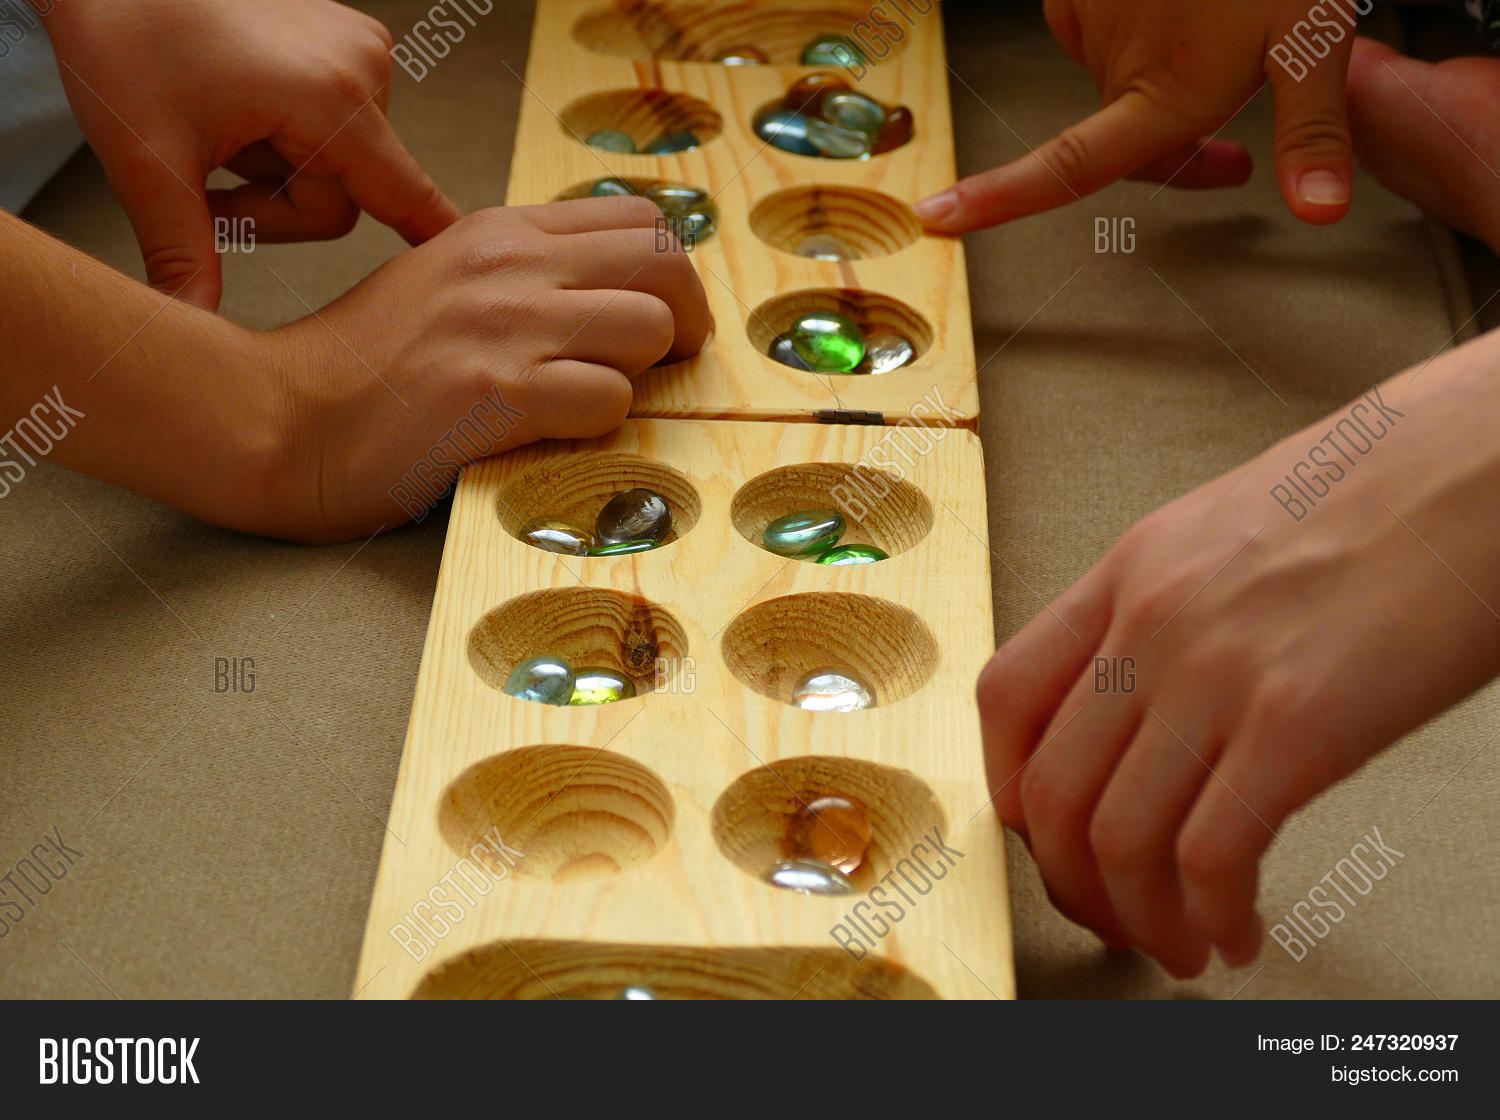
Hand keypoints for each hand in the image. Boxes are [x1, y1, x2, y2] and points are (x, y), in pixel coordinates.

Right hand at [5, 198, 708, 542]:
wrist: (278, 418)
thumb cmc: (357, 368)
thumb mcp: (441, 283)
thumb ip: (521, 275)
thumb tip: (606, 295)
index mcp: (499, 232)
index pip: (636, 219)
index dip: (669, 273)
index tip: (664, 316)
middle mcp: (509, 265)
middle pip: (664, 262)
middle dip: (685, 321)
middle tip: (668, 366)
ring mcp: (503, 325)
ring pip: (649, 329)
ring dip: (640, 376)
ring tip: (594, 401)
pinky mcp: (495, 392)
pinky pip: (608, 400)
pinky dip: (600, 427)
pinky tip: (556, 434)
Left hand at [43, 0, 459, 308]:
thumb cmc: (122, 27)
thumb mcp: (146, 158)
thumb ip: (181, 250)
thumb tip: (189, 323)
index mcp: (331, 99)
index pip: (406, 197)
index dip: (438, 244)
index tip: (483, 278)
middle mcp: (362, 68)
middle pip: (344, 197)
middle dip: (274, 206)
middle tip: (206, 183)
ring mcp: (355, 50)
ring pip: (337, 165)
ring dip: (276, 170)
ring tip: (217, 131)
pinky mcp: (342, 42)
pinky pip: (333, 124)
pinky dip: (284, 133)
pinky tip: (237, 106)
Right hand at [918, 0, 1356, 231]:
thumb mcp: (1311, 43)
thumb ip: (1313, 132)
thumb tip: (1318, 212)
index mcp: (1159, 92)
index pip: (1065, 165)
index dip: (997, 198)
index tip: (934, 219)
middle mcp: (1112, 63)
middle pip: (1119, 141)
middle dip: (1171, 152)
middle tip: (1235, 160)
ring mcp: (1088, 22)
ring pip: (1113, 91)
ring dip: (1153, 91)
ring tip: (1208, 56)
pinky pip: (1100, 42)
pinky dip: (1134, 45)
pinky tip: (1175, 20)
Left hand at [977, 334, 1499, 975]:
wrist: (1485, 458)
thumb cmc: (1385, 487)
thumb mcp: (1229, 530)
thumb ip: (1168, 611)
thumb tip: (1143, 704)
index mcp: (1130, 570)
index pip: (1006, 698)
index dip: (1010, 790)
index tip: (1044, 837)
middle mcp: (1151, 621)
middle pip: (1049, 792)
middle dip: (1072, 883)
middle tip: (1112, 918)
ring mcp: (1218, 671)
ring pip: (1116, 840)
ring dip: (1139, 919)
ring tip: (1177, 942)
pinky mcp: (1300, 721)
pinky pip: (1211, 856)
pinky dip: (1212, 917)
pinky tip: (1238, 929)